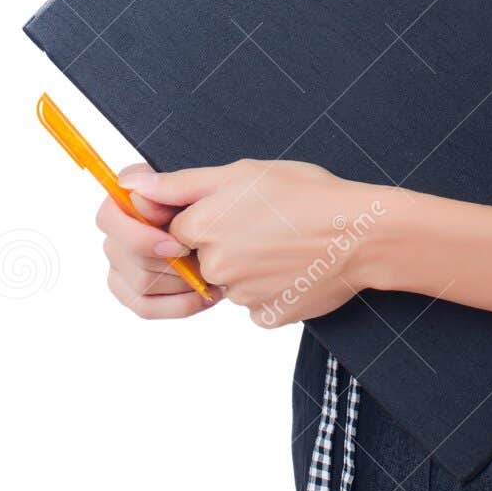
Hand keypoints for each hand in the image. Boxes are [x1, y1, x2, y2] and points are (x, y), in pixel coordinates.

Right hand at [96, 164, 225, 318]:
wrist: (237, 224)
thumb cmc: (219, 200)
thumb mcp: (206, 185)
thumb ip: (170, 184)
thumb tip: (131, 186)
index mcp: (124, 199)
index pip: (109, 220)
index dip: (141, 236)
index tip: (179, 242)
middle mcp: (117, 232)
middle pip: (126, 258)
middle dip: (170, 262)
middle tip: (203, 260)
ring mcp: (122, 265)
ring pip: (140, 284)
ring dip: (180, 282)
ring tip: (211, 274)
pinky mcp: (135, 292)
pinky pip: (147, 307)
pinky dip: (179, 305)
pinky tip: (206, 294)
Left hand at [120, 158, 391, 328]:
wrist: (362, 233)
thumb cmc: (308, 194)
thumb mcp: (244, 173)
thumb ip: (180, 183)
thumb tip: (128, 185)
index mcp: (204, 226)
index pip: (177, 230)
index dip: (206, 216)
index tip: (237, 209)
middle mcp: (215, 266)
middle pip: (200, 258)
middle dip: (225, 242)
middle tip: (265, 225)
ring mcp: (241, 297)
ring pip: (229, 282)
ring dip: (247, 265)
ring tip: (285, 242)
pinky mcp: (266, 317)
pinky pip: (254, 303)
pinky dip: (268, 287)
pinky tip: (292, 266)